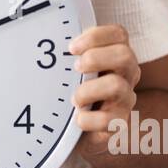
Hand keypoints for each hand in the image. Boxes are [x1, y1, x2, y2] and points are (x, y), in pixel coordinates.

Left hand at [69, 24, 140, 157]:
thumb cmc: (72, 93)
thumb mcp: (70, 70)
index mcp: (115, 56)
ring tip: (73, 99)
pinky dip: (87, 119)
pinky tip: (77, 119)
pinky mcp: (119, 123)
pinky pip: (108, 120)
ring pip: (117, 86)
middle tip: (75, 67)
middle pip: (125, 55)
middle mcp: (126, 75)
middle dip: (95, 58)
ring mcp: (125, 99)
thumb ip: (66, 55)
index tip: (72, 47)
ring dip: (88, 90)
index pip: (119, 34)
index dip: (96, 36)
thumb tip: (41, 38)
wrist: (76, 132)